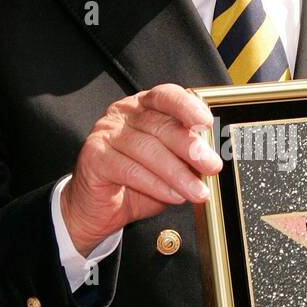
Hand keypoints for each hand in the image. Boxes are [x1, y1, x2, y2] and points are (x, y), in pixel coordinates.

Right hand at [60, 83, 223, 255]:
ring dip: (177, 172)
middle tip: (211, 166)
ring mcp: (106, 133)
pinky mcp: (93, 156)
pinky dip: (155, 184)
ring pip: (147, 148)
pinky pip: (129, 169)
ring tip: (196, 191)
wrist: (99, 209)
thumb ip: (186, 158)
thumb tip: (213, 159)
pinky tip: (173, 196)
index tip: (206, 123)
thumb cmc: (135, 184)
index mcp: (144, 107)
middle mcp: (124, 114)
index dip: (187, 107)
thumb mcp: (169, 167)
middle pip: (160, 124)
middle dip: (190, 147)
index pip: (166, 96)